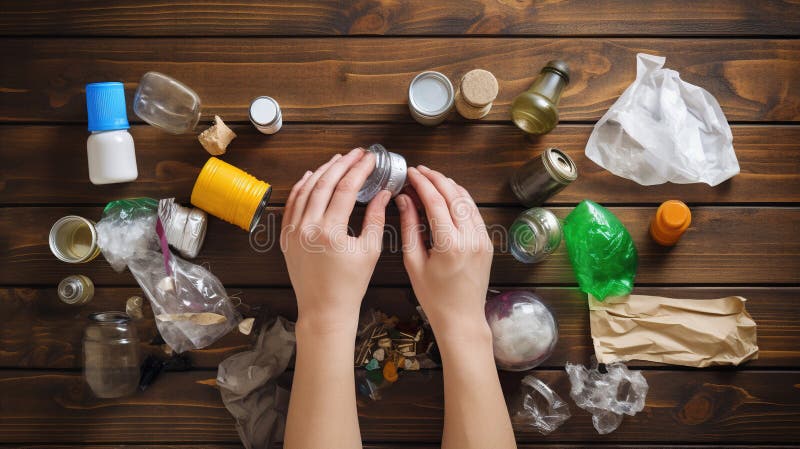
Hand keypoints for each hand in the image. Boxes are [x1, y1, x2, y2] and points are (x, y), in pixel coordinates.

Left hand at [281, 148, 391, 332]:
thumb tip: (383, 192)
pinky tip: (311, 176)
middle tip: (357, 153)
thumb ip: (376, 218)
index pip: (347, 189)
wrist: (324, 309)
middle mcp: (308, 227)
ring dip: (322, 171)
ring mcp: (294, 231)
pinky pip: (291, 205)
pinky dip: (301, 187)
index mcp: (330, 231)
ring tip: (337, 159)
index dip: (360, 170)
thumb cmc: (350, 285)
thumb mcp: (370, 251)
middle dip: (342, 164)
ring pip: (306, 190)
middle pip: (325, 184)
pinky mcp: (286, 237)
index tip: (370, 159)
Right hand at [395, 165, 493, 338]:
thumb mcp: (414, 263)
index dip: (421, 183)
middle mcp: (470, 238)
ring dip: (449, 185)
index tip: (410, 173)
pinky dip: (461, 199)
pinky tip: (448, 195)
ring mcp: (482, 239)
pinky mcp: (486, 243)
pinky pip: (474, 213)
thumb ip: (409, 228)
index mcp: (450, 244)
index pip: (435, 201)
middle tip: (419, 171)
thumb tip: (404, 199)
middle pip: (453, 195)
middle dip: (436, 178)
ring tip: (432, 178)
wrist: (462, 318)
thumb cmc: (434, 297)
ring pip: (467, 200)